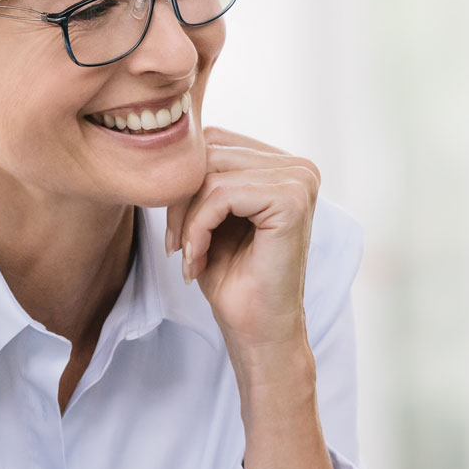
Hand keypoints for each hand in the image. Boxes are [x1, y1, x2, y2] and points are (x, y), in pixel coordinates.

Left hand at [166, 127, 321, 369]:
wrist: (257, 331)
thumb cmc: (234, 279)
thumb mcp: (210, 215)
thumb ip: (202, 175)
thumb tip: (168, 138)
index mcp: (285, 166)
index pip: (214, 142)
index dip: (183, 185)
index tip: (176, 233)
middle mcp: (299, 167)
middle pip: (210, 152)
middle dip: (180, 200)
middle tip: (176, 247)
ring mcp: (300, 181)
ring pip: (210, 172)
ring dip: (186, 218)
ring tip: (189, 255)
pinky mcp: (292, 200)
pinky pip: (220, 193)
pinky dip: (197, 227)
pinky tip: (198, 258)